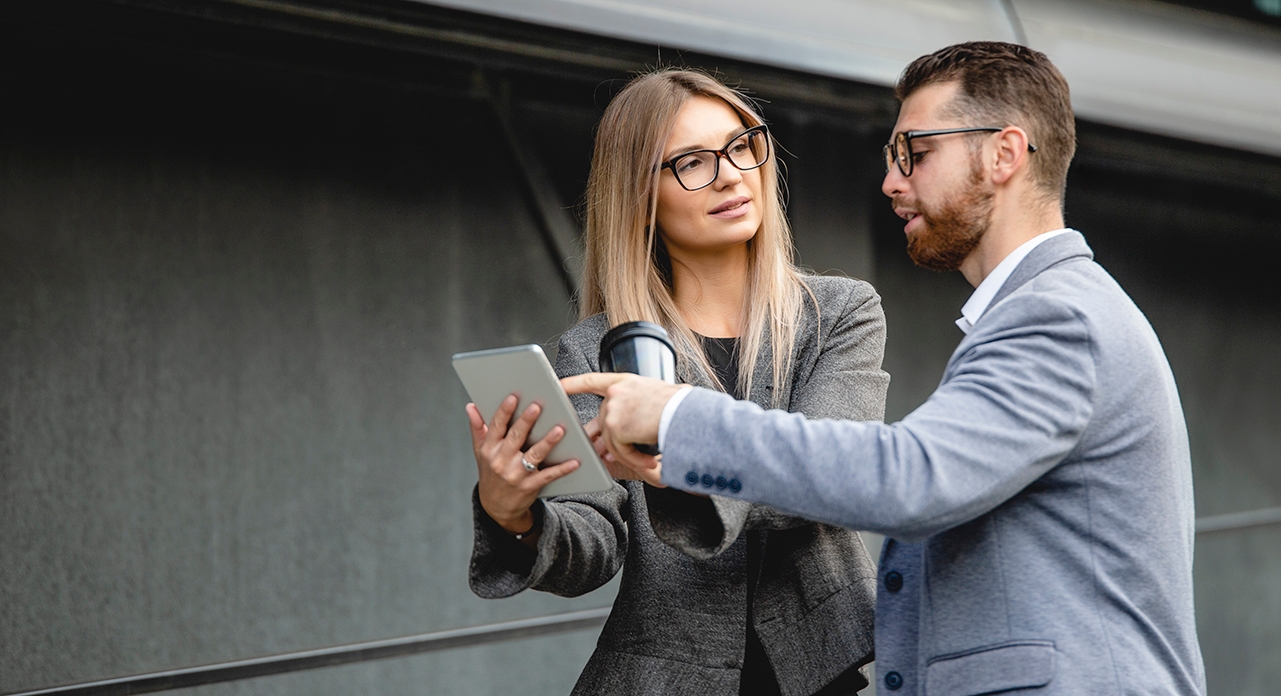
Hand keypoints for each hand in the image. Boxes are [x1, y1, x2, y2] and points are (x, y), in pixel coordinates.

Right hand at [467, 395, 579, 533]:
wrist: (496, 507)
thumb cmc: (491, 473)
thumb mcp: (480, 452)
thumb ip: (478, 428)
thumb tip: (471, 406)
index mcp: (490, 449)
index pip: (496, 427)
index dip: (504, 412)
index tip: (513, 397)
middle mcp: (501, 461)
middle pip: (515, 437)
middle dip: (526, 421)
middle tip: (537, 406)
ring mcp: (516, 475)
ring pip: (534, 455)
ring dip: (547, 442)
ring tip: (559, 429)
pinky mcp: (530, 486)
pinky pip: (548, 475)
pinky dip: (562, 469)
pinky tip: (574, 461)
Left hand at [561, 373, 682, 487]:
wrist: (687, 415)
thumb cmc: (682, 407)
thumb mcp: (657, 394)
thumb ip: (637, 402)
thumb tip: (629, 419)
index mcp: (625, 381)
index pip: (592, 380)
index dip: (574, 383)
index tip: (559, 386)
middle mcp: (615, 392)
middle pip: (603, 423)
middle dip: (613, 442)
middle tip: (627, 456)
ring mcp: (613, 409)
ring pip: (611, 440)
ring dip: (630, 454)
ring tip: (650, 461)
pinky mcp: (615, 426)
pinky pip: (619, 450)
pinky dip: (634, 459)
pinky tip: (650, 462)